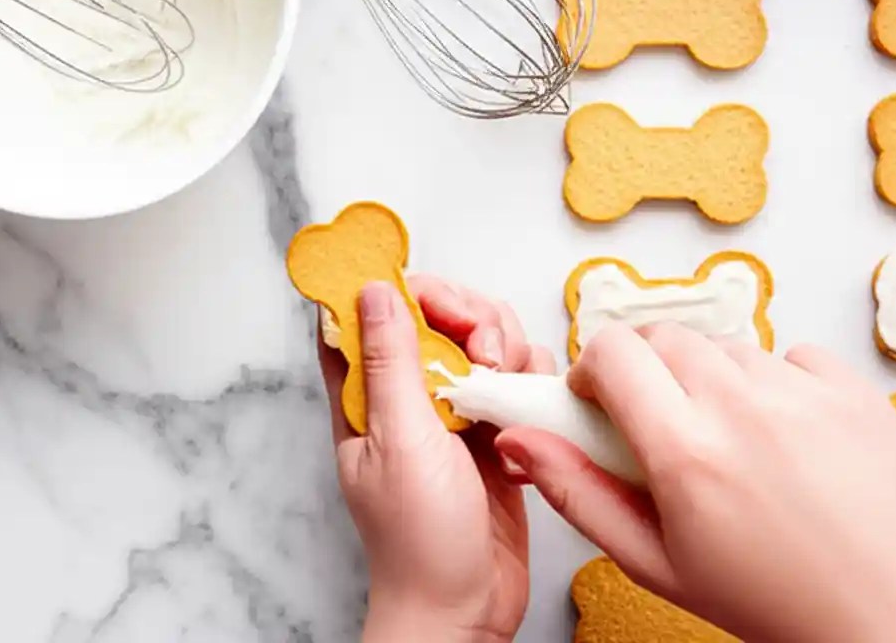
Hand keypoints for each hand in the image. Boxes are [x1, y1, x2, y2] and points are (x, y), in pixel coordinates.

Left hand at [318, 276, 554, 641]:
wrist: (465, 607)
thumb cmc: (419, 542)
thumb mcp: (400, 441)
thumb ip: (391, 361)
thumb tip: (374, 290)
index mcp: (366, 397)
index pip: (366, 314)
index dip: (397, 289)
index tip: (433, 299)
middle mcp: (408, 397)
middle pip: (439, 314)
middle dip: (470, 317)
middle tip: (484, 353)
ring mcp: (454, 412)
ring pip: (484, 341)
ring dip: (505, 350)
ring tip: (505, 390)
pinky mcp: (496, 430)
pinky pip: (518, 379)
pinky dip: (529, 384)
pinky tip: (524, 415)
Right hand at [497, 323, 895, 642]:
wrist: (884, 615)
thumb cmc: (769, 599)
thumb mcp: (653, 561)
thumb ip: (577, 493)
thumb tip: (521, 440)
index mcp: (686, 451)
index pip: (614, 350)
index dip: (594, 368)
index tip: (600, 396)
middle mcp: (744, 407)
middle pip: (665, 336)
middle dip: (647, 369)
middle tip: (660, 419)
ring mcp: (805, 393)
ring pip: (726, 344)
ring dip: (710, 375)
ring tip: (728, 435)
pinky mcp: (853, 390)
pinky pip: (792, 353)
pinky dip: (776, 380)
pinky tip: (781, 430)